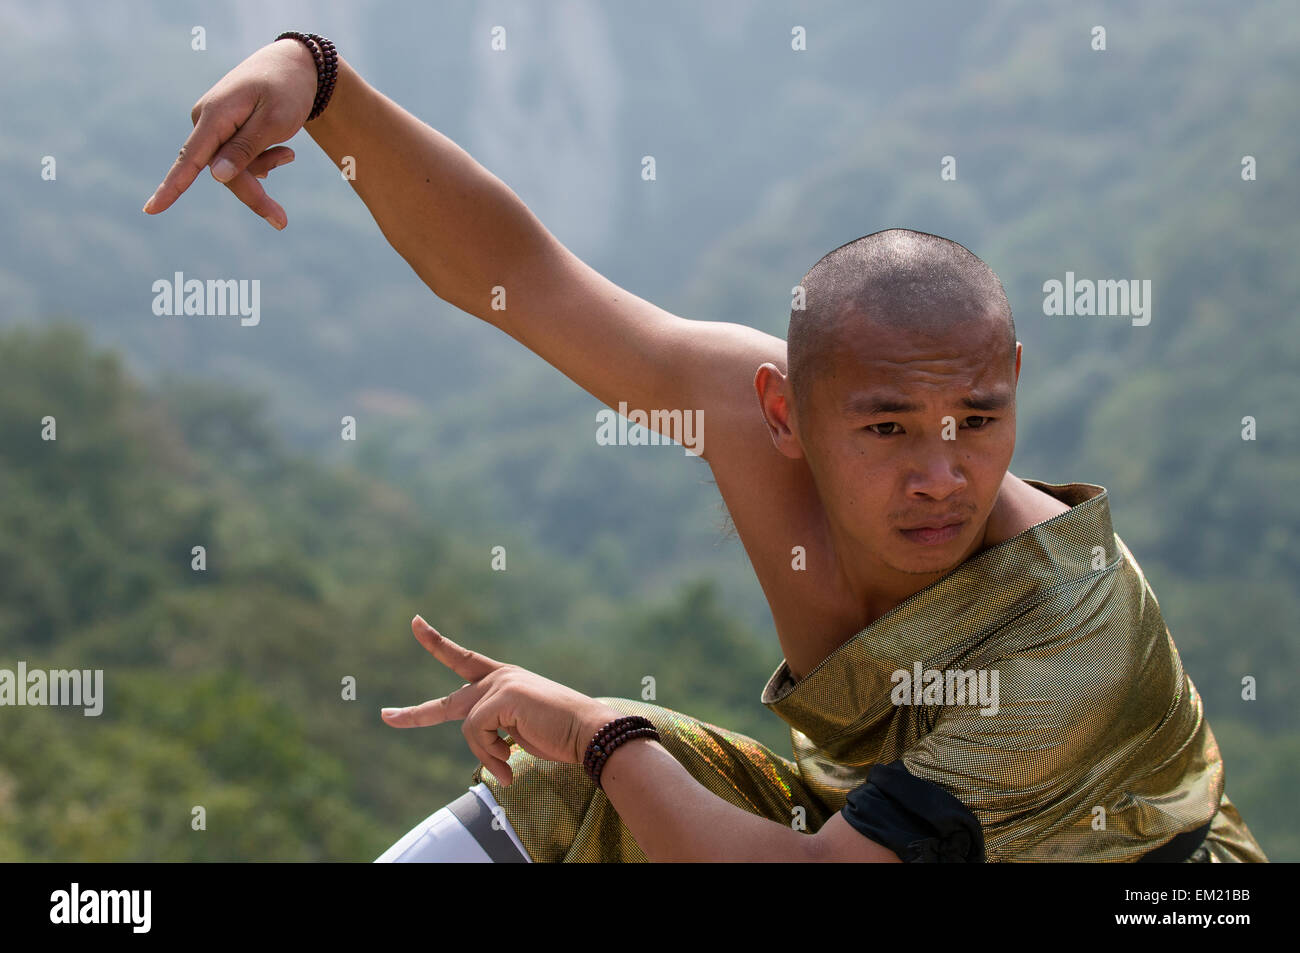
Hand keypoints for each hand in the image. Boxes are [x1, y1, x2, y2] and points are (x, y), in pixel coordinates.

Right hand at [142, 38, 320, 227]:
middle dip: (253, 193)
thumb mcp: (274, 121)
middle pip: (221, 172)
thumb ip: (245, 149)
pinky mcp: (222, 129)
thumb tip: (216, 176)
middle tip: (282, 221)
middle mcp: (206, 120)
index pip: (191, 158)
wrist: (293, 64)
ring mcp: (212, 124)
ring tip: (290, 154)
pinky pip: (237, 157)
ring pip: (232, 167)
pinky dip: (260, 159)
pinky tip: (283, 151)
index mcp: (215, 115)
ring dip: (262, 166)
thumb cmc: (287, 90)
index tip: (151, 210)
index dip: (172, 187)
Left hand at [381, 616, 621, 784]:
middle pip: (447, 701)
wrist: (589, 732)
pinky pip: (475, 734)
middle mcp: (499, 677)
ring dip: (486, 755)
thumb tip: (484, 750)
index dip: (438, 644)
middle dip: (413, 714)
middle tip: (384, 716)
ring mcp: (499, 684)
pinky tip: (510, 765)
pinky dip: (490, 756)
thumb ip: (496, 730)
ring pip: (467, 728)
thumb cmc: (562, 736)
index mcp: (505, 680)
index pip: (464, 659)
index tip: (416, 624)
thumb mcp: (521, 731)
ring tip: (509, 768)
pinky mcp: (501, 696)